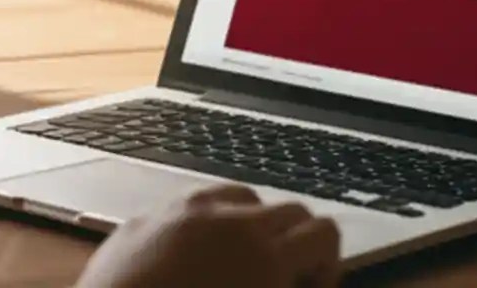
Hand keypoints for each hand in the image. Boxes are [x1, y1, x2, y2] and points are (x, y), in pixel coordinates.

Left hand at [76, 184, 340, 287]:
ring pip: (244, 197)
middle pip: (291, 210)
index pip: (324, 232)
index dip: (327, 265)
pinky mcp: (148, 215)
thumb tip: (303, 282)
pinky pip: (196, 203)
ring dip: (254, 226)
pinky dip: (209, 223)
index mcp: (264, 254)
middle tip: (281, 282)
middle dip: (296, 245)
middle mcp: (229, 219)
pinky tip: (193, 258)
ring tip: (237, 265)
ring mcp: (184, 210)